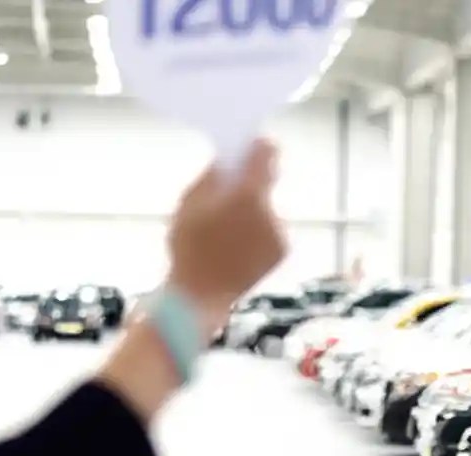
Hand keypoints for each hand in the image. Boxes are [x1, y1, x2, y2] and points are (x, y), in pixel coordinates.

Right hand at [167, 140, 285, 332]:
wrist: (200, 296)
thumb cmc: (188, 248)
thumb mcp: (188, 204)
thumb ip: (211, 177)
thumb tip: (226, 162)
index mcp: (248, 195)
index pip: (266, 155)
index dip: (259, 146)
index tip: (251, 144)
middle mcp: (272, 211)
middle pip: (266, 184)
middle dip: (249, 184)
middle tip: (228, 193)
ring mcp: (280, 232)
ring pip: (268, 208)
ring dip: (253, 210)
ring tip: (227, 228)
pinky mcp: (282, 250)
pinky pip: (272, 229)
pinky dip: (259, 230)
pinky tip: (238, 244)